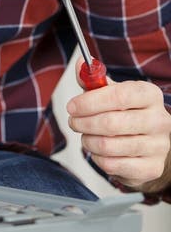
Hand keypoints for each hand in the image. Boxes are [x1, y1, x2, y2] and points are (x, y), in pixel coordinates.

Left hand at [67, 59, 170, 190]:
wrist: (149, 140)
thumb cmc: (127, 111)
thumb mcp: (112, 91)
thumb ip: (93, 78)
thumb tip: (79, 64)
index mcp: (149, 94)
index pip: (119, 96)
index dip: (90, 102)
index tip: (72, 106)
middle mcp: (159, 120)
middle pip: (111, 123)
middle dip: (83, 123)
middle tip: (73, 122)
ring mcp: (158, 146)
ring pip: (109, 146)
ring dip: (88, 141)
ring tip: (85, 136)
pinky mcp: (151, 168)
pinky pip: (113, 165)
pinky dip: (98, 158)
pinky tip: (98, 151)